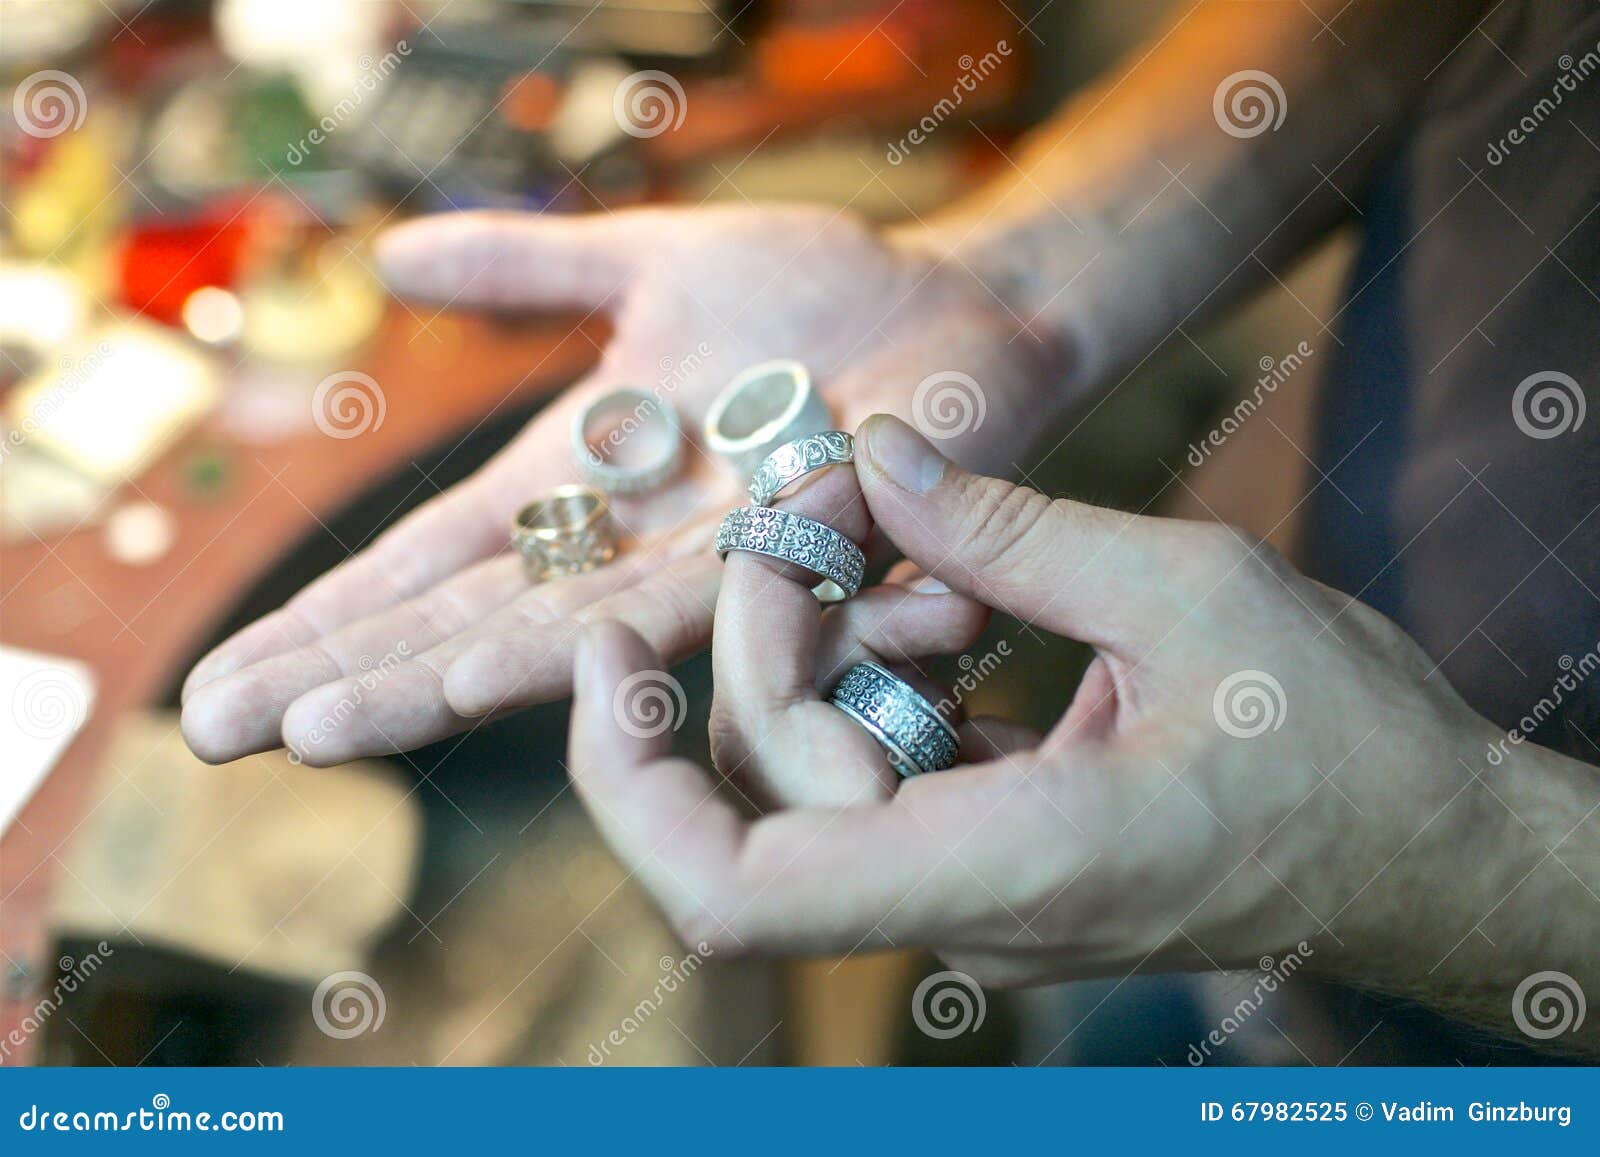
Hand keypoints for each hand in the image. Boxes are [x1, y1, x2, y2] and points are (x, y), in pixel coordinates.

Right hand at [181, 206, 1061, 764]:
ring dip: (430, 679)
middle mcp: (624, 545)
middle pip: (462, 617)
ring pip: (548, 637)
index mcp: (579, 482)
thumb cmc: (816, 294)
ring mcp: (703, 561)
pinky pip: (679, 611)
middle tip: (217, 729)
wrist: (955, 304)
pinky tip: (489, 673)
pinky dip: (583, 642)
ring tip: (322, 722)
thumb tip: (388, 257)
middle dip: (342, 670)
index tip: (222, 674)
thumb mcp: (647, 263)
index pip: (427, 563)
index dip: (329, 615)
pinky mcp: (787, 558)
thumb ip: (528, 269)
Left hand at [568, 415, 1500, 996]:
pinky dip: (873, 669)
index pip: (731, 891)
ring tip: (907, 538)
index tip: (606, 646)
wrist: (1423, 846)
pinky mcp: (981, 851)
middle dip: (760, 619)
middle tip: (831, 489)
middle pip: (762, 774)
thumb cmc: (1348, 746)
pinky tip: (944, 599)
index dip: (628, 779)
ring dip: (821, 636)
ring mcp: (962, 887)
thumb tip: (879, 458)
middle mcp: (958, 903)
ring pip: (806, 767)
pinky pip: (871, 764)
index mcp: (1005, 867)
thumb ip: (1015, 533)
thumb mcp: (1194, 595)